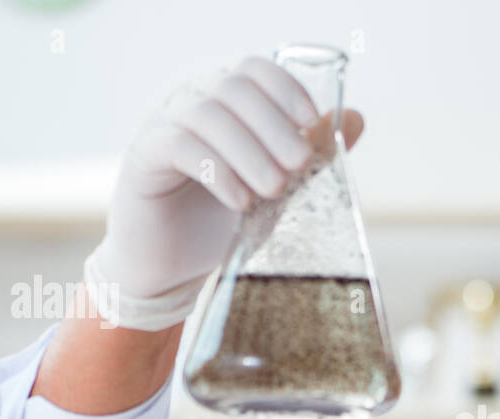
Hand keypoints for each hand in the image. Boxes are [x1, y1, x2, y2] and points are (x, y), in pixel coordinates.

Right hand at [86, 53, 364, 329]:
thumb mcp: (279, 187)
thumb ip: (312, 155)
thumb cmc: (225, 221)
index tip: (312, 122)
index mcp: (227, 104)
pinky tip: (240, 201)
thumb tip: (355, 119)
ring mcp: (165, 126)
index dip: (286, 89)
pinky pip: (179, 145)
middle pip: (235, 87)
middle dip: (274, 125)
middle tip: (299, 165)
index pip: (255, 70)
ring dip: (249, 152)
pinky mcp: (144, 156)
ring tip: (273, 190)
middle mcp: (194, 104)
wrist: (174, 265)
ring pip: (208, 115)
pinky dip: (217, 171)